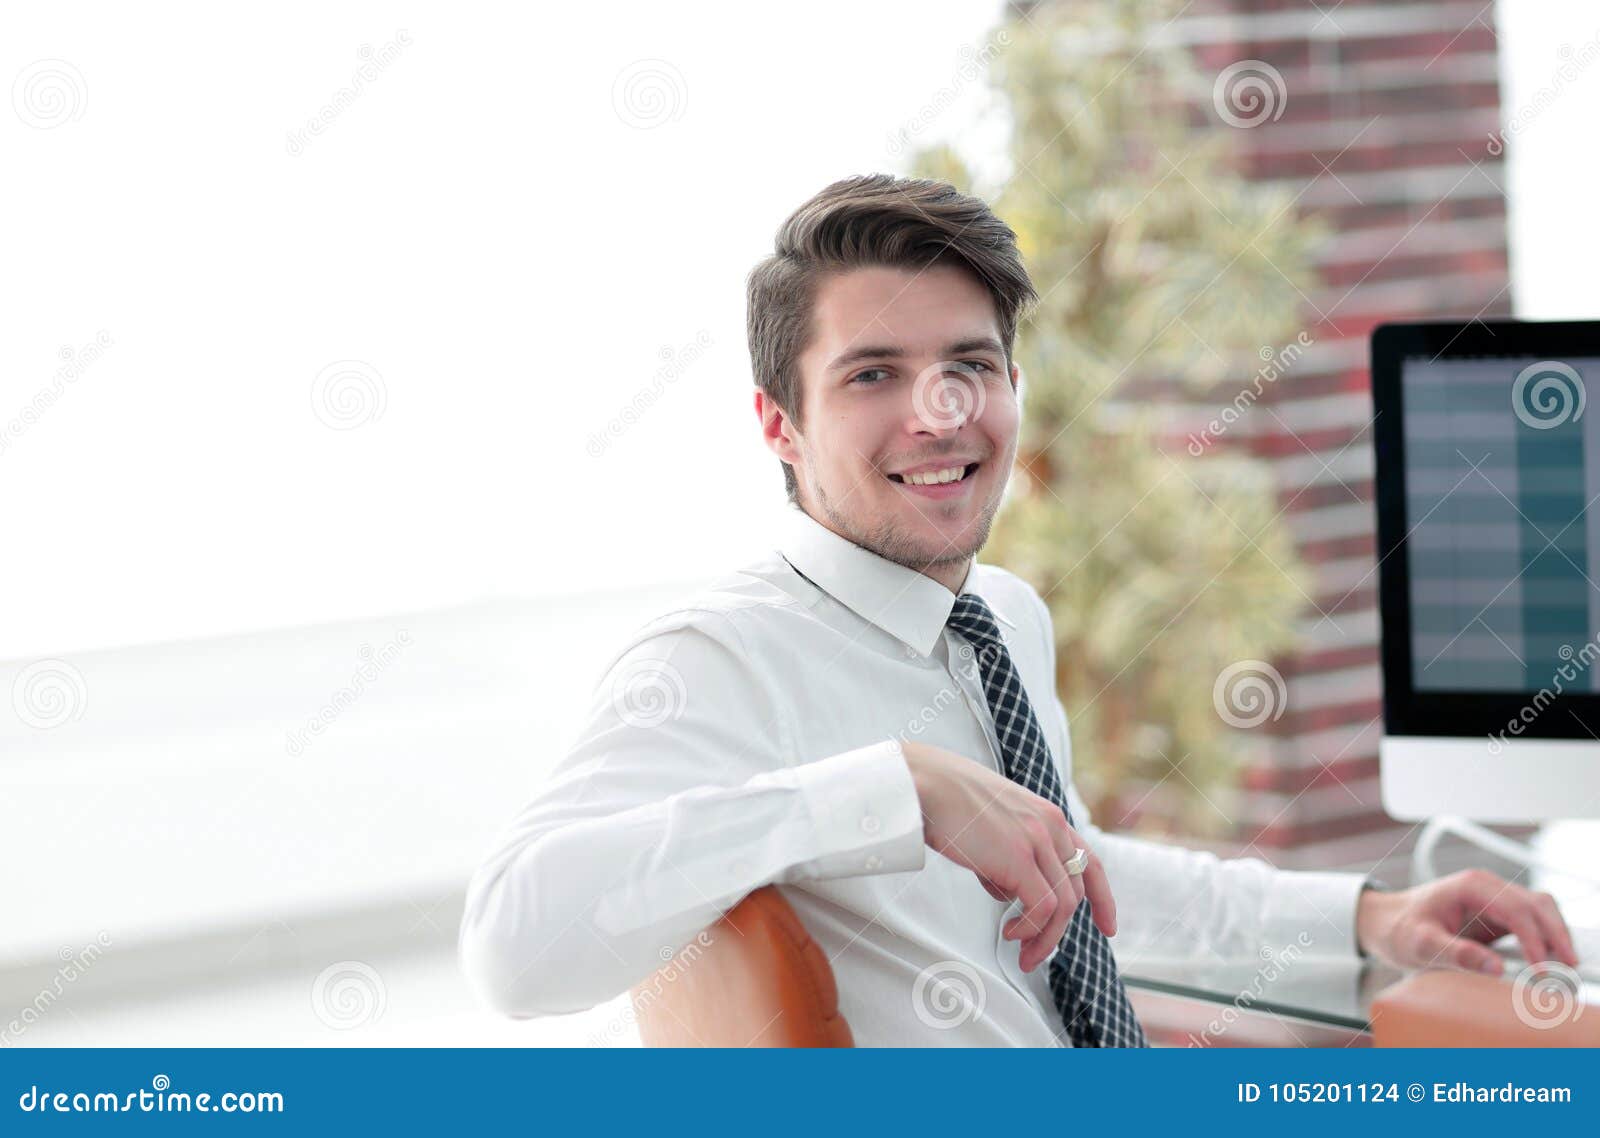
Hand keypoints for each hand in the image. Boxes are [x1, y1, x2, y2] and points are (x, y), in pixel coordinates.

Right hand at [900, 740, 1115, 971]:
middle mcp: (1050, 825)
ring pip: (1062, 905)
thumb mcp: (993, 822)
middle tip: (1034, 953)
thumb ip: (1009, 850)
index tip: (1107, 926)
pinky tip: (1009, 932)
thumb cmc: (946, 802)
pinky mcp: (1019, 858)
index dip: (1102, 898)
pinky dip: (1029, 929)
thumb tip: (1005, 888)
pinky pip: (1041, 908)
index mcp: (1046, 815)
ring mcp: (1037, 840)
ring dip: (1044, 938)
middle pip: (1075, 890)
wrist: (924, 785)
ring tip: (1021, 952)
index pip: (1088, 861)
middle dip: (1059, 930)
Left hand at [1355, 868, 1580, 975]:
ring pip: (1540, 911)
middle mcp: (1487, 888)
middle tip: (1569, 966)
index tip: (1542, 968)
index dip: (1535, 939)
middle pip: (1537, 905)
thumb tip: (1495, 968)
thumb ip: (1456, 954)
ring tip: (1564, 966)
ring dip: (1556, 935)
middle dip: (1557, 934)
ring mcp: (1494, 901)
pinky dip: (1545, 940)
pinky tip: (1549, 961)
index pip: (1516, 909)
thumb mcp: (1421, 944)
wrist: (1386, 923)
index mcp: (1470, 886)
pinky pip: (1531, 924)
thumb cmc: (1399, 928)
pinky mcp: (1498, 917)